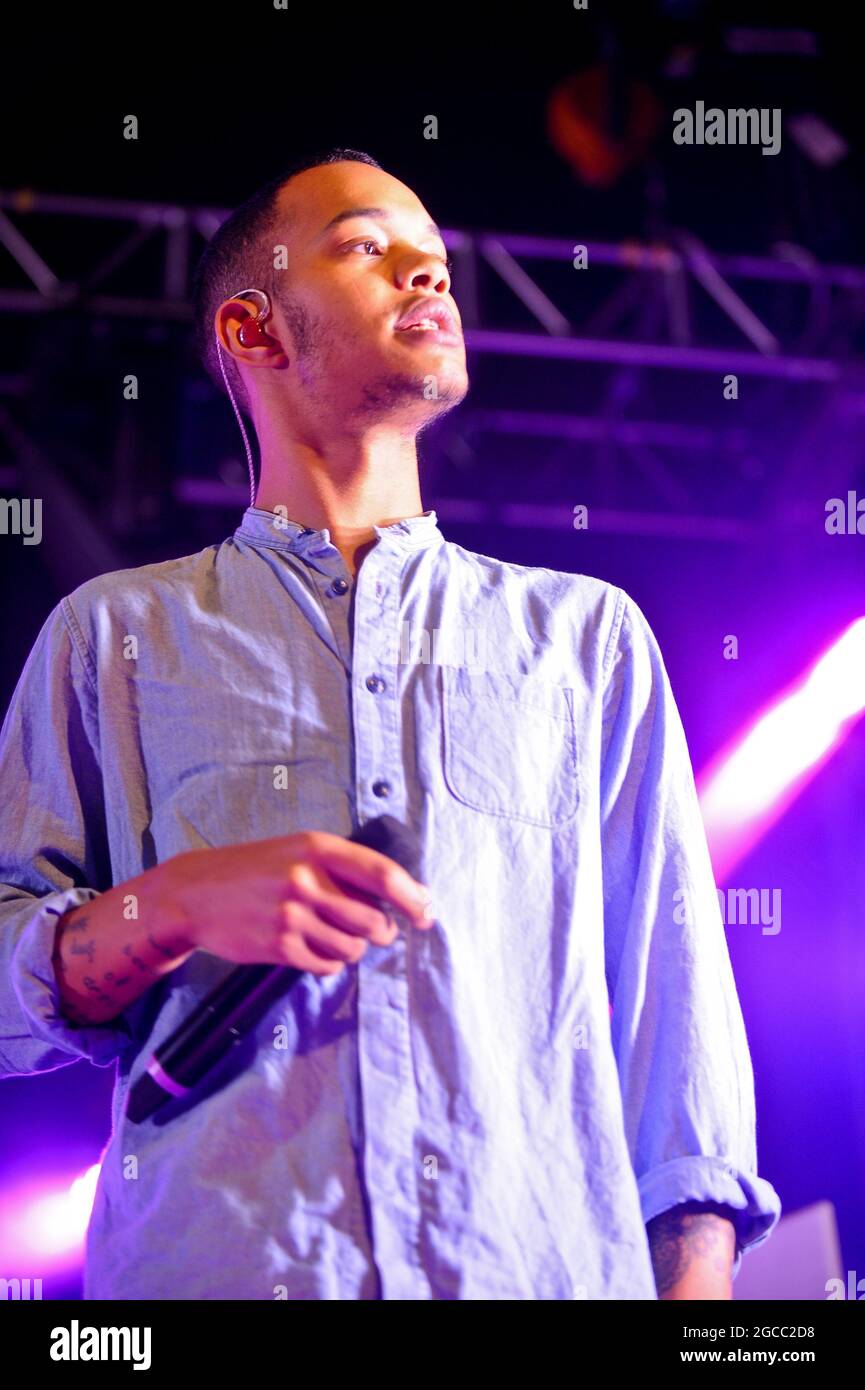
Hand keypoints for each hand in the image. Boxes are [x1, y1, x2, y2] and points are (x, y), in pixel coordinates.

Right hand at [156, 830, 433, 975]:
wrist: (196, 893)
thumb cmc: (256, 870)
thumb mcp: (298, 852)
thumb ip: (344, 869)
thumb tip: (405, 895)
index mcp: (317, 848)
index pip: (382, 874)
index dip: (413, 897)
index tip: (427, 915)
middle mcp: (307, 879)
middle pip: (373, 920)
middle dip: (382, 931)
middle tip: (376, 931)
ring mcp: (292, 914)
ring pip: (353, 947)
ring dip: (352, 948)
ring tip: (331, 935)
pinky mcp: (279, 946)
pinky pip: (327, 965)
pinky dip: (328, 962)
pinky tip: (312, 948)